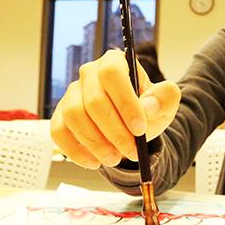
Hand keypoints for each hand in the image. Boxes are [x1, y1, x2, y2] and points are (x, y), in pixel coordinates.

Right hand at [50, 49, 180, 168]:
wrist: (133, 125)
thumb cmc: (147, 108)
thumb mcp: (165, 102)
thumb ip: (165, 98)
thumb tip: (148, 106)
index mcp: (114, 62)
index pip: (113, 74)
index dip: (125, 102)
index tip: (139, 129)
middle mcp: (89, 74)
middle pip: (94, 101)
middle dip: (115, 132)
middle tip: (131, 152)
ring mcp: (71, 94)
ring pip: (74, 117)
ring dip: (96, 143)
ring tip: (115, 159)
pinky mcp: (61, 114)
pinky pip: (59, 132)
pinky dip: (75, 151)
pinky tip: (94, 162)